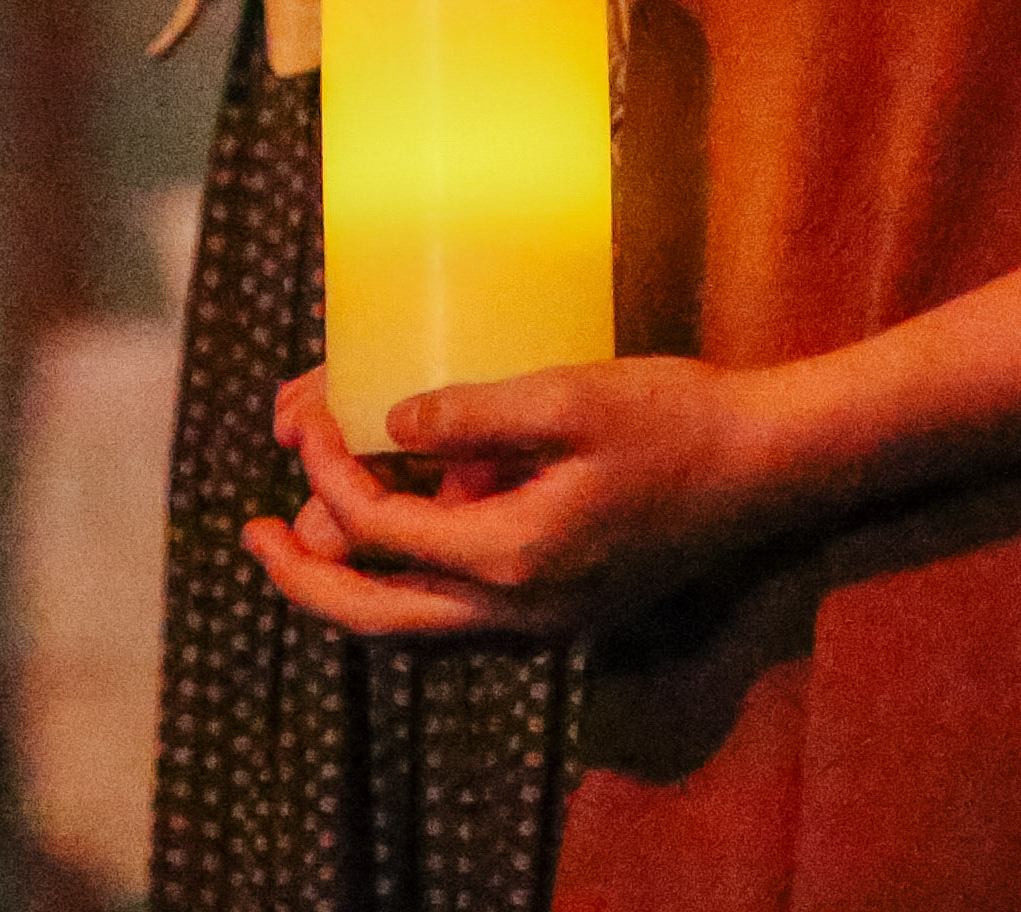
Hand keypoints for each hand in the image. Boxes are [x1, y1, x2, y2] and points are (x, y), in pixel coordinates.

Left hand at [236, 356, 794, 640]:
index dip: (331, 471)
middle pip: (377, 617)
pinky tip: (401, 523)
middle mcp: (517, 609)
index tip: (311, 412)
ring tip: (304, 527)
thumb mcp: (574, 396)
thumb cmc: (678, 420)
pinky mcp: (561, 603)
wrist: (769, 470)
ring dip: (352, 580)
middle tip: (251, 534)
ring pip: (413, 625)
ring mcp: (540, 617)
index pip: (382, 529)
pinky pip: (456, 612)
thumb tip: (390, 421)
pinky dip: (408, 578)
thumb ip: (476, 412)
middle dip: (304, 577)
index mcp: (512, 557)